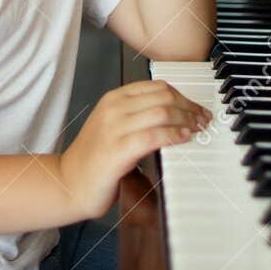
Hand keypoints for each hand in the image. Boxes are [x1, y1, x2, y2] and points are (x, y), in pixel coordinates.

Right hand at [59, 81, 212, 218]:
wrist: (67, 183)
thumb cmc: (93, 160)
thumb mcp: (114, 128)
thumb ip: (138, 118)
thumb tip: (175, 116)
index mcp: (114, 99)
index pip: (157, 87)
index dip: (183, 96)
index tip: (197, 109)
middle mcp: (114, 108)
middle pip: (164, 96)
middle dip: (189, 107)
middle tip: (203, 120)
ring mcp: (114, 127)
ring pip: (162, 112)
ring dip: (186, 120)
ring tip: (198, 130)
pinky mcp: (117, 150)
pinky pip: (153, 135)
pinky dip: (173, 135)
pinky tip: (183, 138)